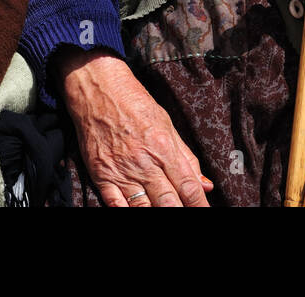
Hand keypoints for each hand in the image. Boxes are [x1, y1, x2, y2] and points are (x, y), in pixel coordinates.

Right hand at [58, 49, 213, 206]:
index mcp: (163, 148)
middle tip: (186, 214)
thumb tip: (206, 185)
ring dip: (156, 214)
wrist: (98, 90)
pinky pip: (115, 205)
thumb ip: (186, 157)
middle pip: (168, 202)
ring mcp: (121, 170)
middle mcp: (144, 162)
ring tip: (163, 213)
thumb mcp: (167, 125)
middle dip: (180, 212)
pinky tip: (137, 212)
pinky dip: (127, 212)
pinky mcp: (101, 174)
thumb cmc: (135, 104)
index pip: (188, 187)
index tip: (205, 211)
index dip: (200, 205)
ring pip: (143, 208)